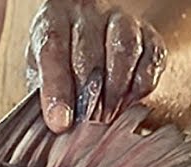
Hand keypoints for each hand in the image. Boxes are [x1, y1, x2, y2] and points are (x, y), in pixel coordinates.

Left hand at [27, 0, 167, 131]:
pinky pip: (151, 61)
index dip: (56, 89)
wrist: (91, 37)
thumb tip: (53, 125)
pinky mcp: (149, 36)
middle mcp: (88, 13)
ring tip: (106, 119)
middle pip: (89, 54)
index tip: (60, 122)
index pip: (52, 50)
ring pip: (124, 52)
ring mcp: (122, 20)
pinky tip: (127, 105)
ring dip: (115, 93)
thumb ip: (42, 93)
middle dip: (88, 98)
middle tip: (86, 128)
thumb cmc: (61, 59)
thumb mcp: (39, 70)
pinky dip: (140, 88)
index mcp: (54, 17)